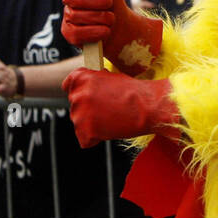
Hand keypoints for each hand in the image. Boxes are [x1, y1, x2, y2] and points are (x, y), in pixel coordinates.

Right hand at [60, 0, 162, 75]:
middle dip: (94, 1)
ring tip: (111, 19)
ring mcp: (68, 18)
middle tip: (109, 3)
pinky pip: (76, 33)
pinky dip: (94, 32)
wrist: (122, 30)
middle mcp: (69, 1)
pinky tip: (105, 31)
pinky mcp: (70, 35)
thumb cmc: (114, 7)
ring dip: (99, 18)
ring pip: (75, 16)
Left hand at [61, 68, 178, 146]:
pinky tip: (110, 130)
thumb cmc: (134, 92)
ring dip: (92, 126)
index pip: (69, 85)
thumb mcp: (110, 78)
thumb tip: (86, 89)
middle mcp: (77, 95)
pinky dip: (95, 139)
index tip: (89, 97)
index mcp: (81, 78)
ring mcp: (79, 114)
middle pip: (75, 107)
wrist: (148, 107)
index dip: (81, 92)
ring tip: (112, 120)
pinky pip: (85, 140)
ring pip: (79, 124)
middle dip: (88, 111)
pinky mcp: (85, 132)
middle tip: (108, 111)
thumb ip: (93, 83)